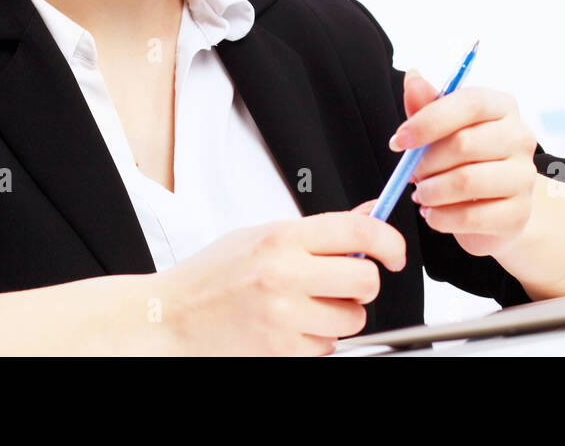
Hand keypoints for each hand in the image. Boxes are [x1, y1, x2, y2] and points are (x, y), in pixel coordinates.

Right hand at [152, 201, 404, 355]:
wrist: (170, 318)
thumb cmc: (212, 275)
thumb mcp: (261, 236)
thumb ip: (318, 231)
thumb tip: (368, 214)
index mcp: (281, 238)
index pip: (358, 229)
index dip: (389, 240)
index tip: (394, 252)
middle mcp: (285, 275)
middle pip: (366, 279)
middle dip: (363, 283)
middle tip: (344, 281)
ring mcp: (284, 316)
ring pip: (352, 318)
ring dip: (341, 315)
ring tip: (307, 306)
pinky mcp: (283, 350)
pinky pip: (329, 346)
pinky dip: (318, 339)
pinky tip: (290, 326)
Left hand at [391, 69, 539, 259]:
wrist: (494, 209)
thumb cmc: (463, 161)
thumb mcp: (442, 130)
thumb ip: (427, 106)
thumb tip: (412, 77)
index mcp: (502, 107)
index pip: (470, 103)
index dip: (428, 120)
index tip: (399, 141)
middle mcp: (521, 137)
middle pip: (464, 144)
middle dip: (425, 162)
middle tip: (410, 174)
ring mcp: (525, 177)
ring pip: (466, 181)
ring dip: (431, 191)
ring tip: (422, 194)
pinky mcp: (519, 214)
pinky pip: (471, 217)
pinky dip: (441, 218)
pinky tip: (434, 214)